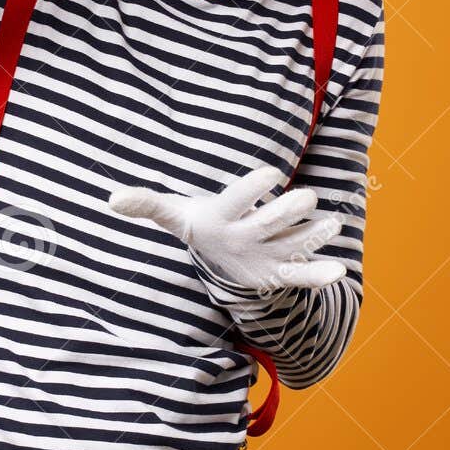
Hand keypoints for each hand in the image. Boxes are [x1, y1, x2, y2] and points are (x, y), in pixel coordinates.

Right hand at [107, 163, 345, 292]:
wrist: (221, 270)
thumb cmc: (201, 226)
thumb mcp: (176, 214)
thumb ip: (148, 204)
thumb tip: (110, 198)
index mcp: (222, 221)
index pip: (237, 203)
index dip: (254, 188)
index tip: (271, 173)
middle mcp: (246, 240)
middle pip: (270, 223)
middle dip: (291, 209)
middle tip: (307, 195)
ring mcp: (267, 257)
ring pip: (294, 245)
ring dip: (315, 236)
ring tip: (331, 222)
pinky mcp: (284, 272)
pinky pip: (303, 276)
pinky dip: (320, 276)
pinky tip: (339, 272)